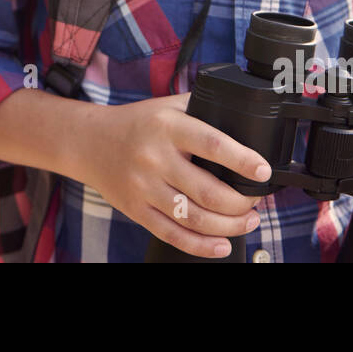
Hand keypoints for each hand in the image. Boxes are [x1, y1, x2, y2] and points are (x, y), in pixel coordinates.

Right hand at [75, 93, 270, 258]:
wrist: (90, 142)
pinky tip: (222, 244)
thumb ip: (202, 108)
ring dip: (229, 226)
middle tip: (257, 201)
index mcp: (168, 127)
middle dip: (242, 203)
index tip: (263, 172)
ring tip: (248, 221)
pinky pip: (173, 235)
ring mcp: (144, 187)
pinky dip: (202, 246)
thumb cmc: (138, 123)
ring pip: (194, 218)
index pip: (212, 145)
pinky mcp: (136, 210)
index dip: (242, 160)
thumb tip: (245, 117)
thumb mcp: (168, 106)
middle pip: (208, 191)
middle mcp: (155, 157)